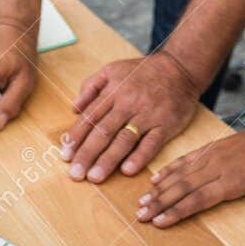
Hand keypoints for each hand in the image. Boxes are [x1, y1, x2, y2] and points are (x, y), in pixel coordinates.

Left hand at [60, 53, 199, 182]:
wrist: (179, 68)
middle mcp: (128, 104)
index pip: (90, 117)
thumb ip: (91, 86)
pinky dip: (139, 157)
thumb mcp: (113, 69)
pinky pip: (151, 143)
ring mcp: (148, 115)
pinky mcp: (165, 125)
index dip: (76, 137)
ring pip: (124, 139)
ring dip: (108, 160)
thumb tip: (74, 108)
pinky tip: (127, 170)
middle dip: (87, 154)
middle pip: (104, 131)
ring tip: (95, 177)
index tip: (65, 155)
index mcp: (113, 92)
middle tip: (75, 174)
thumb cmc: (143, 71)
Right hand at [138, 120, 244, 240]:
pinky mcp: (210, 148)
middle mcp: (217, 167)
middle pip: (183, 187)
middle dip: (160, 203)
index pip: (199, 198)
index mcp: (232, 179)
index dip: (177, 211)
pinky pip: (185, 159)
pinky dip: (169, 169)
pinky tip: (155, 178)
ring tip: (141, 201)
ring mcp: (211, 155)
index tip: (160, 221)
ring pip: (180, 174)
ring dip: (159, 188)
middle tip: (140, 215)